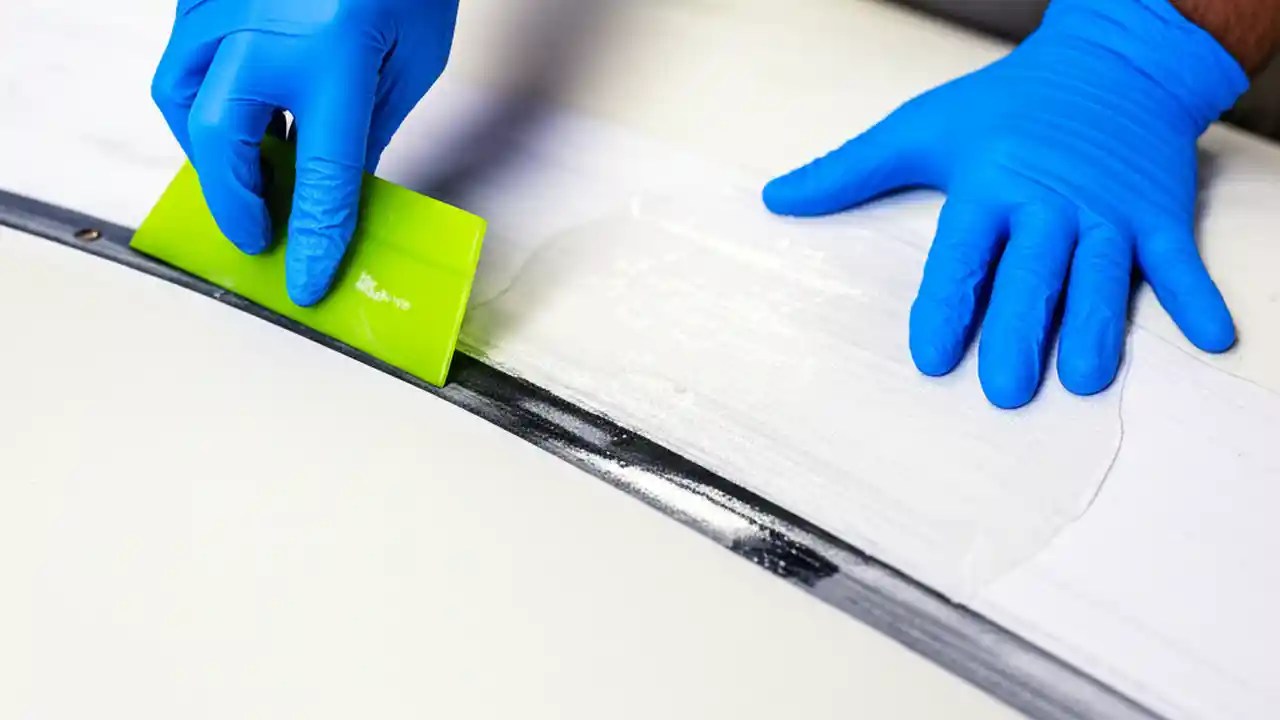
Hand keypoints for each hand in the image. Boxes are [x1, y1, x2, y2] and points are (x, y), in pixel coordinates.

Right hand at [151, 0, 458, 304]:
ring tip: (251, 185)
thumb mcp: (412, 59)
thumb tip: (340, 189)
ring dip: (210, 155)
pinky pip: (184, 62)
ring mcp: (220, 6)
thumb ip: (370, 128)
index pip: (319, 176)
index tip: (305, 280)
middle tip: (263, 236)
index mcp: (333, 56)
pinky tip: (243, 125)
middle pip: (219, 139)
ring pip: (182, 99)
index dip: (312, 238)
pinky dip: (204, 105)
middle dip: (238, 200)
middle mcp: (261, 31)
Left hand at [763, 0, 1247, 407]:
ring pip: (1102, 279)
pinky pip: (1181, 263)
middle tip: (1005, 389)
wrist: (1113, 61)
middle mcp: (1050, 205)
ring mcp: (1109, 213)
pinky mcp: (1160, 216)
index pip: (963, 256)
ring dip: (1097, 330)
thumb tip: (777, 198)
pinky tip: (1211, 339)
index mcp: (990, 187)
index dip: (947, 307)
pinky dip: (1198, 298)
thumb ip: (850, 171)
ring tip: (1085, 381)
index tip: (932, 356)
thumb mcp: (923, 128)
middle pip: (1032, 278)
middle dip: (1020, 333)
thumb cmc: (1011, 104)